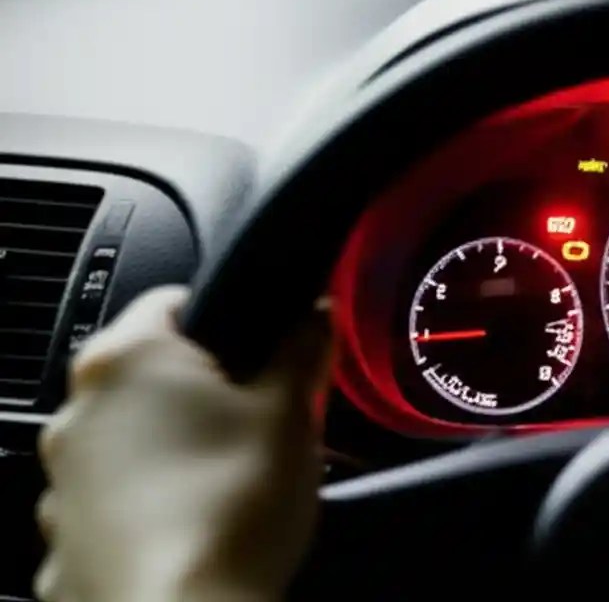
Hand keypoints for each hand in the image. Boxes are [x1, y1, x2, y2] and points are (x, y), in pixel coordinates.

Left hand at [36, 287, 329, 601]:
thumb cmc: (232, 506)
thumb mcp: (291, 412)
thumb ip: (302, 348)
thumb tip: (312, 316)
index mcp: (127, 359)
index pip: (174, 301)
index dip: (229, 318)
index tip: (265, 348)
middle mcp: (79, 411)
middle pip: (153, 375)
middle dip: (205, 392)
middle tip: (261, 421)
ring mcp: (65, 479)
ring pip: (131, 441)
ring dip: (173, 449)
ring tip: (232, 481)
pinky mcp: (67, 537)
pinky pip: (115, 504)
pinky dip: (151, 506)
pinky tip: (197, 525)